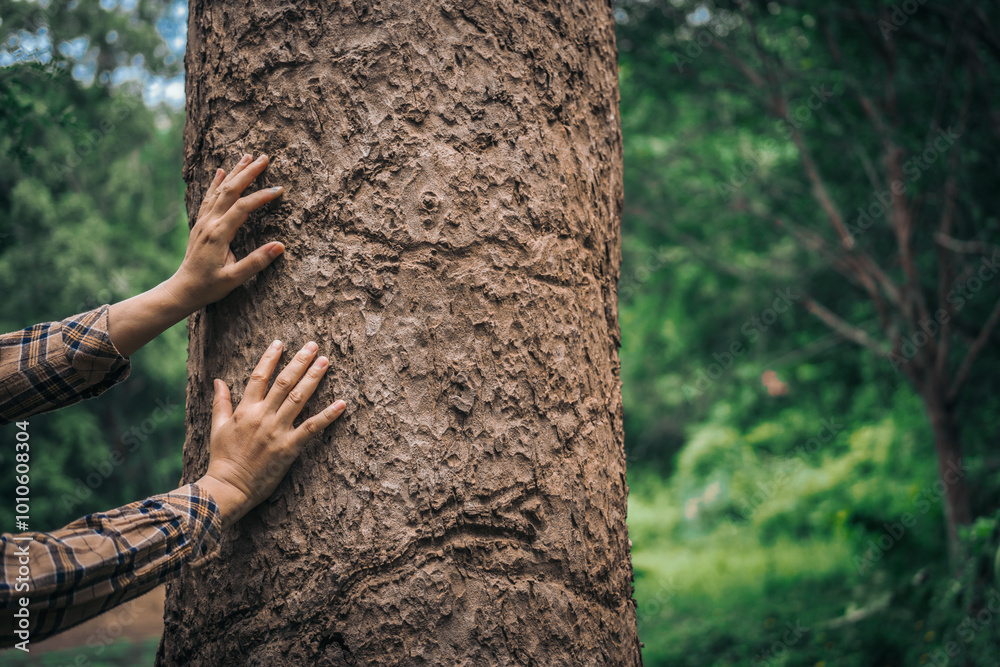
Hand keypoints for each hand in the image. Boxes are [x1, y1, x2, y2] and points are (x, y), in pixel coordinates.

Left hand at [165, 153, 285, 312]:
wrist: (182, 289)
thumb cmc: (209, 286)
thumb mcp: (234, 278)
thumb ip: (256, 262)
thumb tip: (280, 246)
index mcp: (218, 234)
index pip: (243, 208)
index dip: (261, 197)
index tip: (279, 190)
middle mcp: (209, 223)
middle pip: (230, 190)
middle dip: (248, 172)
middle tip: (264, 158)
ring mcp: (203, 221)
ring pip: (219, 190)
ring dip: (235, 172)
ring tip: (247, 156)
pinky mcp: (200, 224)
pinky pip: (209, 197)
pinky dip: (216, 182)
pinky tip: (221, 171)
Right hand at [196, 340, 346, 528]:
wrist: (228, 488)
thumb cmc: (222, 459)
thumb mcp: (218, 427)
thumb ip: (221, 402)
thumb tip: (218, 381)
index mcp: (245, 410)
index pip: (259, 377)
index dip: (270, 358)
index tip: (281, 343)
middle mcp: (263, 416)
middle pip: (284, 382)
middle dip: (299, 361)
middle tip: (313, 345)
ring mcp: (277, 431)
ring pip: (299, 398)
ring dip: (314, 378)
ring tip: (325, 361)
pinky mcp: (289, 448)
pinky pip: (312, 428)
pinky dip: (328, 415)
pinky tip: (342, 403)